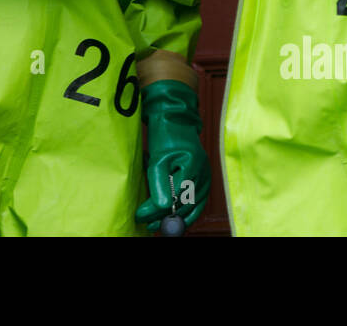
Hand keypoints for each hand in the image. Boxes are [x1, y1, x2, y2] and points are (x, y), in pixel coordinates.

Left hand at [135, 79, 210, 231]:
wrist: (177, 121)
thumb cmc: (165, 136)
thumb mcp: (157, 156)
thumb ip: (159, 181)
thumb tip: (162, 206)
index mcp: (192, 166)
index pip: (174, 196)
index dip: (155, 209)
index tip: (139, 215)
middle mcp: (203, 175)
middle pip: (183, 205)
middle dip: (162, 217)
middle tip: (145, 224)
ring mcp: (206, 179)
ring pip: (191, 208)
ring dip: (173, 218)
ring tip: (154, 225)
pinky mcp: (204, 182)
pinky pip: (197, 204)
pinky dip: (184, 213)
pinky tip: (171, 220)